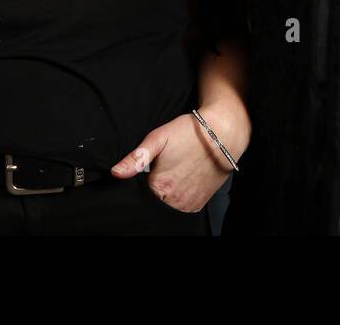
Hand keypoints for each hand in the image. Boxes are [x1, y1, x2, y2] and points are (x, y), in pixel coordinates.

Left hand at [109, 109, 241, 212]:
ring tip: (177, 171)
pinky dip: (181, 196)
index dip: (143, 180)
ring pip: (168, 205)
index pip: (140, 193)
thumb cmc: (190, 133)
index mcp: (159, 186)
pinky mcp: (199, 204)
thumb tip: (115, 172)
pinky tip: (185, 179)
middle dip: (156, 187)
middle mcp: (174, 200)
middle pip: (155, 200)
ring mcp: (188, 204)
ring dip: (169, 193)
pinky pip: (183, 207)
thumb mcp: (158, 138)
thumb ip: (136, 157)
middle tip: (167, 167)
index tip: (151, 168)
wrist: (223, 134)